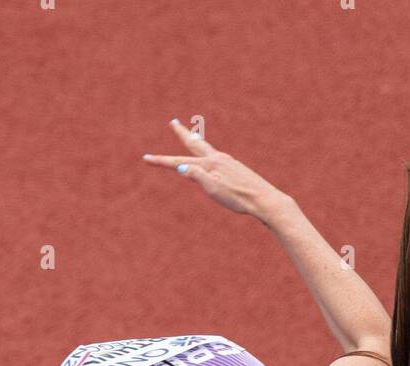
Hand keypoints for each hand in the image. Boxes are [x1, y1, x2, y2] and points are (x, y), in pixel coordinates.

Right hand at [142, 120, 288, 218]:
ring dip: (195, 141)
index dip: (162, 161)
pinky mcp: (235, 168)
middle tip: (173, 122)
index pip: (179, 162)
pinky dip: (208, 154)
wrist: (264, 199)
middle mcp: (218, 159)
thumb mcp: (214, 190)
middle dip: (182, 134)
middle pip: (195, 144)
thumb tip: (180, 167)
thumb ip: (197, 177)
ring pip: (206, 149)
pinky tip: (211, 159)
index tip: (145, 158)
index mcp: (209, 164)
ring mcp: (227, 162)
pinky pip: (216, 158)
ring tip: (191, 136)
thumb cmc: (238, 198)